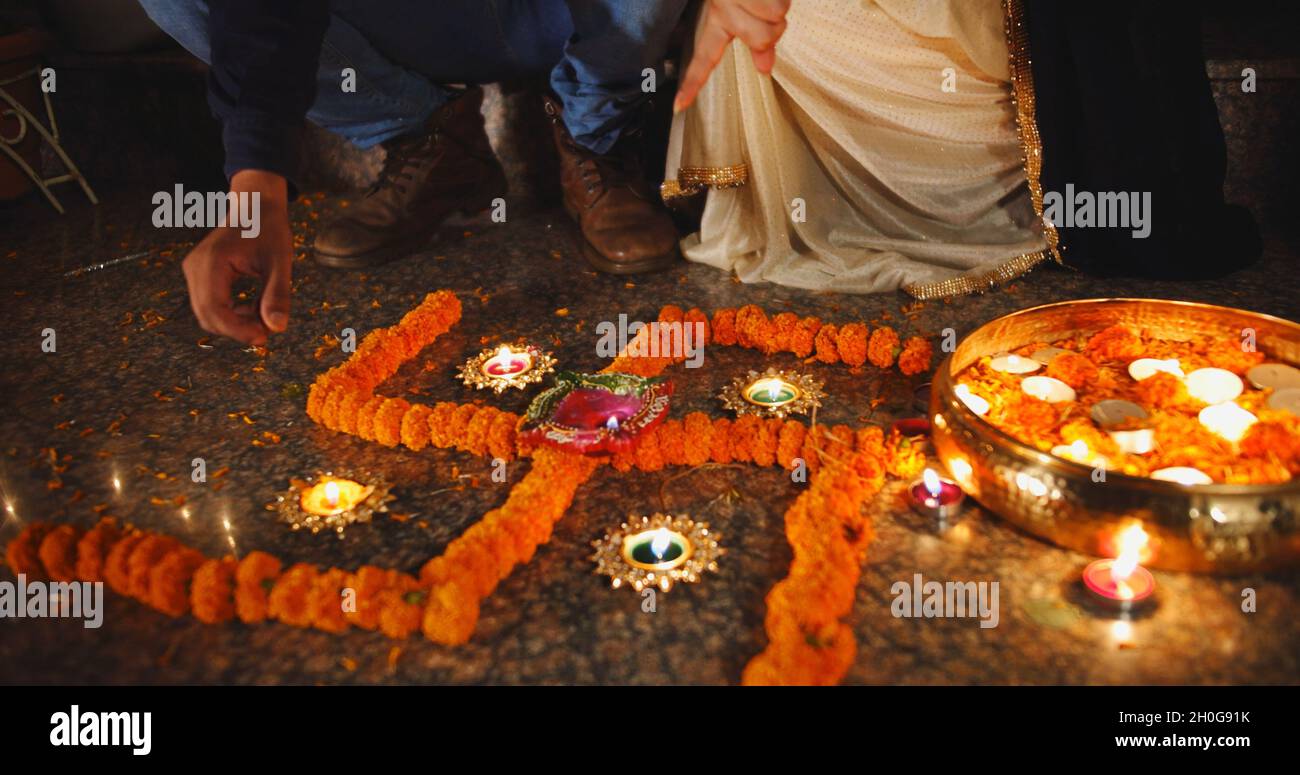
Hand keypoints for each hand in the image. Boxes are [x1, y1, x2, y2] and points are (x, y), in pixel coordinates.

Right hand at [181, 170, 291, 345]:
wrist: (256, 206)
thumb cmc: (269, 229)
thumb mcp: (280, 262)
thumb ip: (277, 294)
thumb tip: (277, 328)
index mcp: (211, 262)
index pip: (214, 310)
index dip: (237, 330)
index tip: (264, 338)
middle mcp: (195, 267)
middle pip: (207, 316)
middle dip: (237, 329)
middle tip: (268, 331)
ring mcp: (194, 271)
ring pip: (208, 314)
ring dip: (236, 323)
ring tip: (264, 315)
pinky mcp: (200, 275)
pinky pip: (211, 305)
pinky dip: (233, 313)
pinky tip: (255, 308)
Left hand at [674, 0, 791, 112]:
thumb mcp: (757, 13)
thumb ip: (760, 41)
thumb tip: (765, 67)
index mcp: (718, 17)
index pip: (705, 56)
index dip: (693, 81)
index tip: (678, 105)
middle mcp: (720, 5)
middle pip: (762, 38)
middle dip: (774, 23)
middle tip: (766, 5)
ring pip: (775, 18)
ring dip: (780, 3)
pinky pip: (778, 6)